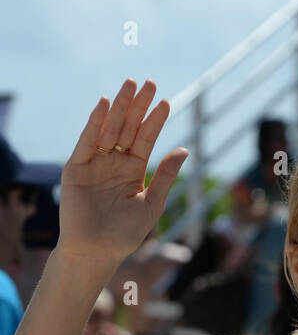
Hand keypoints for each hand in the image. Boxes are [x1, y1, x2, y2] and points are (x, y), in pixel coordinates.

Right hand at [57, 79, 188, 267]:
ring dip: (119, 107)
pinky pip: (87, 141)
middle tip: (149, 83)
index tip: (165, 102)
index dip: (154, 121)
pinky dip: (95, 123)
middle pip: (128, 128)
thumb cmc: (125, 234)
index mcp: (132, 170)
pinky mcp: (76, 167)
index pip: (145, 139)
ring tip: (131, 85)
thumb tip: (184, 149)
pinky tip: (105, 105)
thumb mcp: (152, 204)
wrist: (96, 252)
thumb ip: (165, 177)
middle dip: (138, 106)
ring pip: (108, 129)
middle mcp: (113, 162)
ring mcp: (94, 162)